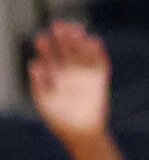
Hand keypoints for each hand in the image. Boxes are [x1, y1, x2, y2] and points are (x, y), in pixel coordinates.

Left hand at [28, 23, 109, 141]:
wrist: (81, 132)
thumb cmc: (59, 117)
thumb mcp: (44, 101)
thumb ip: (40, 83)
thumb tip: (37, 65)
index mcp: (50, 66)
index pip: (47, 46)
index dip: (46, 41)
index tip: (44, 39)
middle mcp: (67, 64)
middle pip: (64, 43)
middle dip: (62, 34)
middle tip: (60, 28)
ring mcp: (84, 69)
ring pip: (81, 47)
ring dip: (79, 37)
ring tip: (77, 32)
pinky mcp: (100, 76)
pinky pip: (100, 60)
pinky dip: (98, 50)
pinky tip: (94, 42)